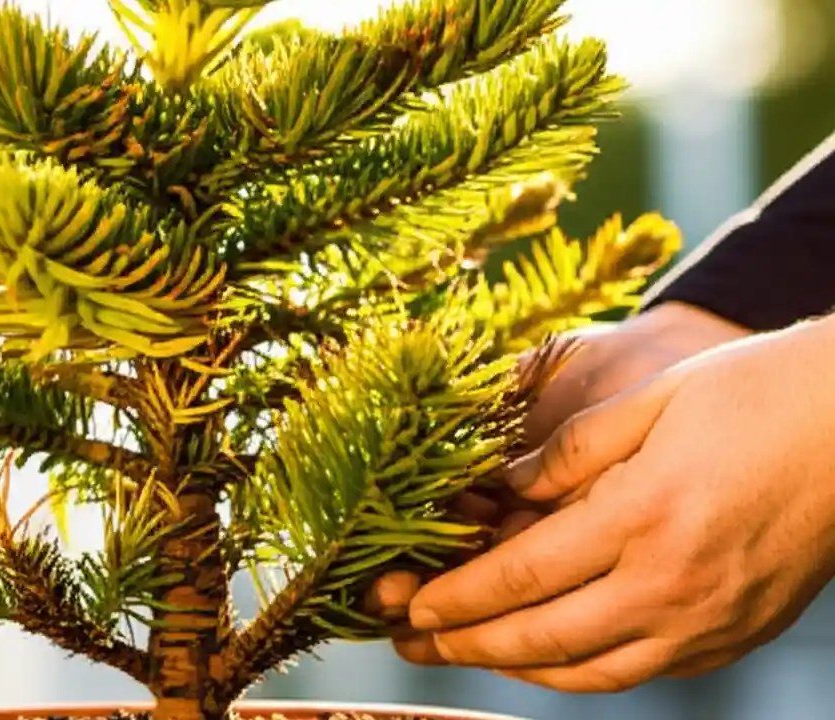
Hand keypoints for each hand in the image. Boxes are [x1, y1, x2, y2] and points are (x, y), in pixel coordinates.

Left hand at [404, 314, 834, 690]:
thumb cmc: (755, 396)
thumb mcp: (650, 401)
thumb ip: (566, 452)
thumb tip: (504, 488)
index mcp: (642, 516)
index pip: (522, 576)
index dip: (458, 598)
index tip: (411, 608)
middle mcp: (672, 583)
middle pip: (543, 637)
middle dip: (466, 645)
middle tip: (411, 645)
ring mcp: (708, 621)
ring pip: (590, 672)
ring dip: (518, 668)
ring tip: (469, 654)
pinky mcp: (735, 636)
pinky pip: (640, 671)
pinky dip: (582, 671)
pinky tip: (551, 656)